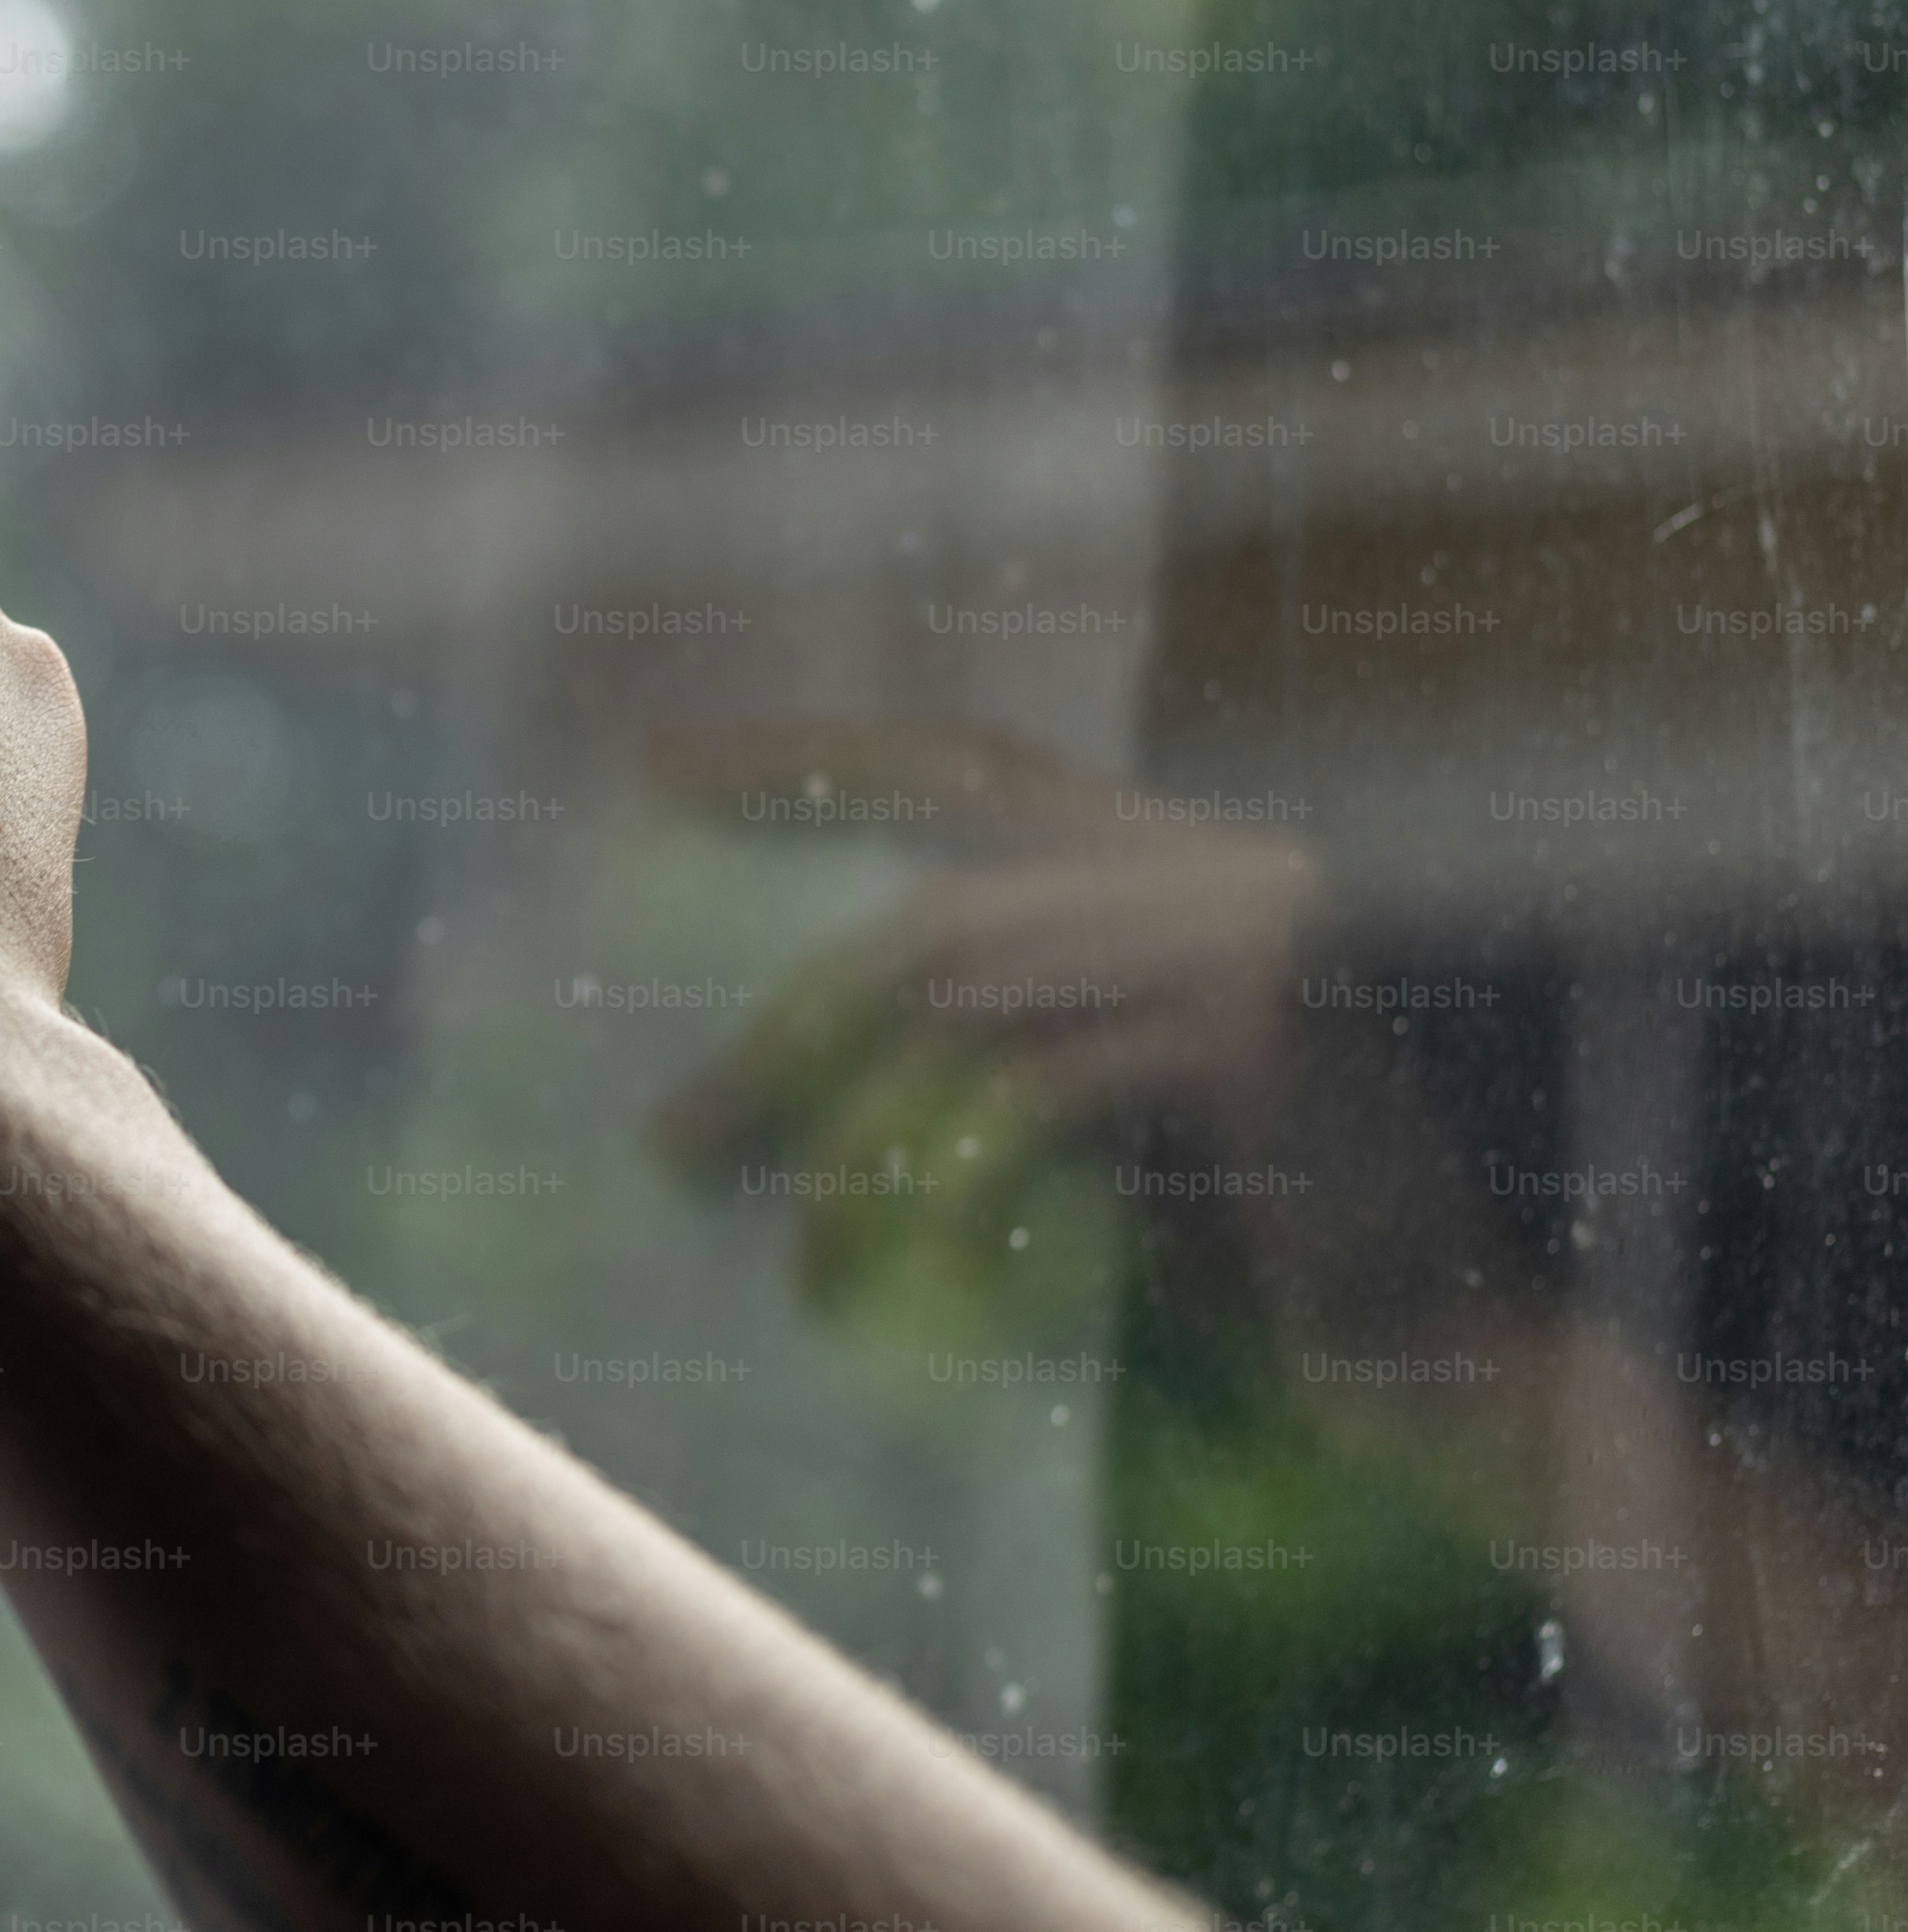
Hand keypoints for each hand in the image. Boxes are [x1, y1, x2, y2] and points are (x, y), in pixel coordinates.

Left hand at [641, 719, 1320, 1300]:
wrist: (1465, 1360)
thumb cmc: (1277, 1260)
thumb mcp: (1105, 1129)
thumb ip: (982, 1056)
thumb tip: (756, 1092)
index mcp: (1179, 857)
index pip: (965, 758)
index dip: (811, 755)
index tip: (650, 768)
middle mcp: (1210, 864)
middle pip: (929, 923)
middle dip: (781, 1039)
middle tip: (666, 1151)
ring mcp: (1244, 931)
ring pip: (962, 1001)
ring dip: (843, 1139)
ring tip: (786, 1263)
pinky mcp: (1259, 1027)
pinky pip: (1039, 1090)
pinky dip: (949, 1177)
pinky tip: (902, 1263)